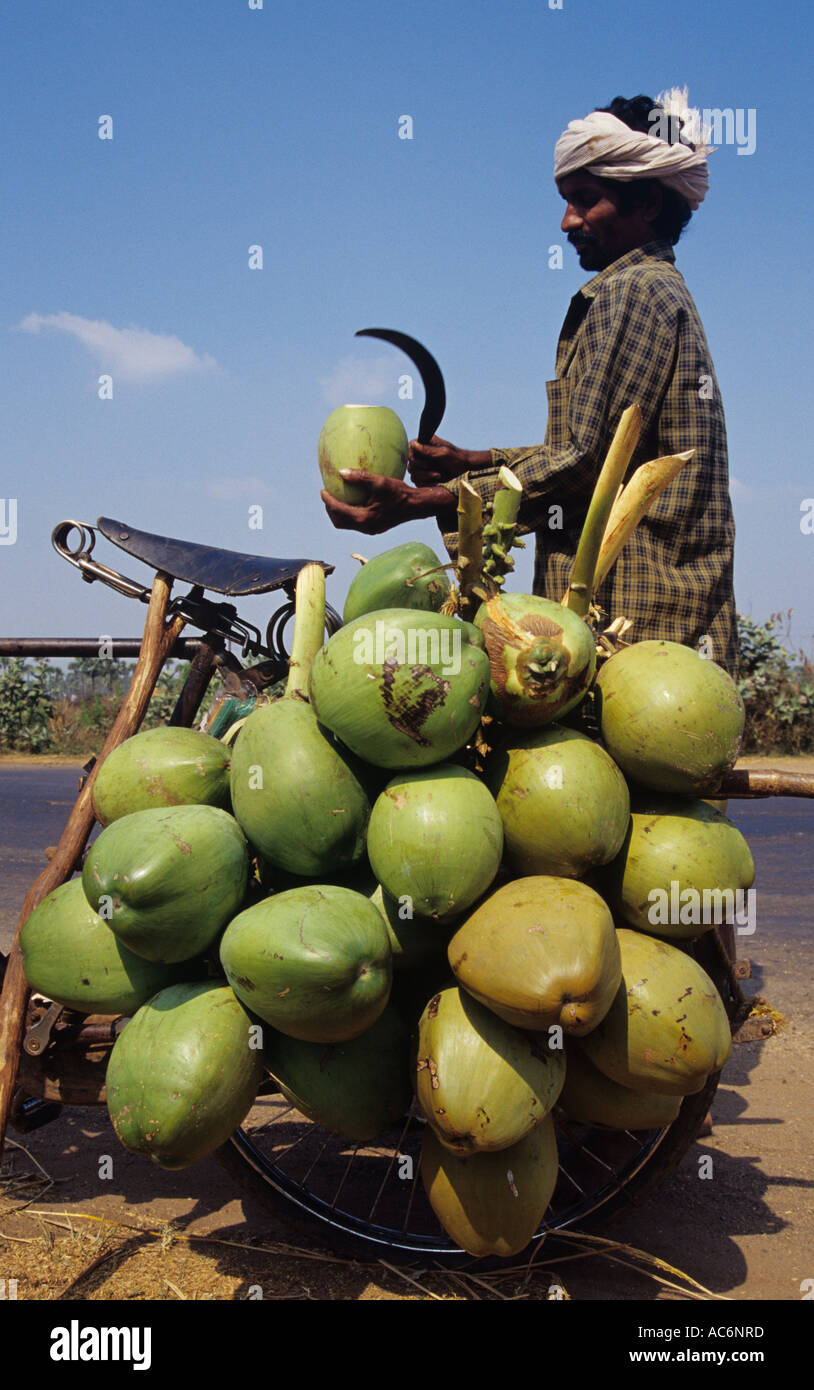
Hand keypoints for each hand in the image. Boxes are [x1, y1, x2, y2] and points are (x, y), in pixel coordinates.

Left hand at [321, 471, 457, 533]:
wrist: (417, 506)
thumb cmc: (400, 493)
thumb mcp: (380, 482)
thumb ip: (360, 477)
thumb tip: (341, 472)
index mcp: (364, 518)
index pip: (338, 511)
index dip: (328, 501)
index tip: (322, 490)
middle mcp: (365, 527)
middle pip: (339, 522)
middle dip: (330, 509)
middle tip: (327, 495)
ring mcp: (370, 529)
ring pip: (347, 524)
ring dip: (339, 513)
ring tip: (337, 498)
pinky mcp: (375, 527)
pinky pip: (356, 522)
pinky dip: (349, 513)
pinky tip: (353, 500)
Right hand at [408, 436, 492, 486]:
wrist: (465, 470)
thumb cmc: (457, 458)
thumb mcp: (444, 453)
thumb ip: (429, 450)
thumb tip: (414, 444)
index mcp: (425, 443)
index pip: (410, 448)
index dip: (415, 458)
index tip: (427, 464)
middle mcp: (421, 454)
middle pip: (410, 464)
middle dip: (422, 470)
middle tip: (436, 472)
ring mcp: (422, 466)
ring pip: (413, 474)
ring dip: (425, 477)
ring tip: (439, 476)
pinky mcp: (424, 476)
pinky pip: (417, 482)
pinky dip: (426, 483)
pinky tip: (437, 482)